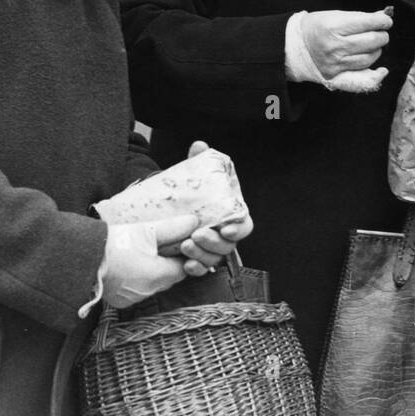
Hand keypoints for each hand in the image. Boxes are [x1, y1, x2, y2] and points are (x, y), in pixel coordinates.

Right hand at [102, 215, 196, 307]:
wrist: (78, 259)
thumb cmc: (112, 243)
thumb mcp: (144, 231)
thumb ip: (172, 228)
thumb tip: (193, 222)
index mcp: (158, 276)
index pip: (183, 269)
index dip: (183, 256)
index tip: (177, 244)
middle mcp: (148, 292)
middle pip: (169, 278)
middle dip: (168, 263)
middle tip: (160, 246)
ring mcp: (133, 299)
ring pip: (153, 285)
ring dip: (153, 272)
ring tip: (143, 254)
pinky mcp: (120, 302)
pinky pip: (137, 290)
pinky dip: (138, 279)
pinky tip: (129, 265)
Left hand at [151, 141, 252, 269]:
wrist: (170, 206)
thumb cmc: (189, 191)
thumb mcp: (194, 175)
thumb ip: (199, 161)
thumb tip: (200, 145)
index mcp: (230, 213)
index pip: (244, 225)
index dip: (238, 229)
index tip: (226, 229)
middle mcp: (224, 232)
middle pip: (229, 245)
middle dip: (214, 242)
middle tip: (196, 235)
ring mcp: (211, 247)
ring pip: (215, 258)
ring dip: (203, 255)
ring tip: (185, 245)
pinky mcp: (197, 259)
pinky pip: (201, 270)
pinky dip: (195, 269)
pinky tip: (185, 264)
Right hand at [298, 8, 392, 91]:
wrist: (296, 45)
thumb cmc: (317, 26)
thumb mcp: (335, 15)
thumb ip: (360, 17)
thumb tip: (384, 16)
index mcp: (333, 26)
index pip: (368, 23)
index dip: (382, 21)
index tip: (386, 20)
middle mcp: (334, 46)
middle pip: (372, 41)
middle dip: (382, 35)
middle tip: (381, 32)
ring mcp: (335, 62)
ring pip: (370, 57)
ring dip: (377, 50)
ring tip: (373, 44)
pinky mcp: (336, 75)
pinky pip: (362, 75)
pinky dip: (374, 70)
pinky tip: (381, 70)